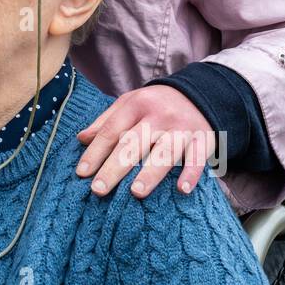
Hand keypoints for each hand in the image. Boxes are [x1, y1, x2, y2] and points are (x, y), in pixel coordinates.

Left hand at [74, 85, 215, 198]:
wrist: (201, 92)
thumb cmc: (156, 104)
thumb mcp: (130, 103)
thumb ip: (106, 121)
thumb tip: (81, 138)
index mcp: (137, 105)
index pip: (112, 130)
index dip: (96, 152)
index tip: (82, 173)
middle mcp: (159, 116)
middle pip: (134, 143)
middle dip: (115, 167)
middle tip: (98, 189)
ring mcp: (182, 128)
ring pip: (165, 152)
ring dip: (150, 172)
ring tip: (135, 193)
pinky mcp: (203, 138)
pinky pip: (198, 157)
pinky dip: (191, 173)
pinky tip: (183, 189)